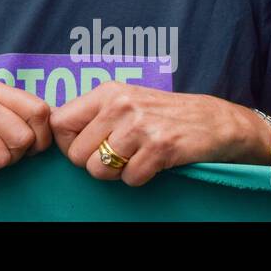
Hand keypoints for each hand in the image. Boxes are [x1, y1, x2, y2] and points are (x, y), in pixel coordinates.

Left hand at [50, 81, 267, 185]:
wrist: (215, 121)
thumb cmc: (164, 115)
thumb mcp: (126, 102)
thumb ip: (93, 115)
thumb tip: (55, 133)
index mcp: (107, 92)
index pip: (58, 122)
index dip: (67, 144)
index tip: (86, 148)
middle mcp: (120, 104)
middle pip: (76, 154)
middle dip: (94, 164)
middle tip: (118, 156)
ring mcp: (140, 125)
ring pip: (99, 169)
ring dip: (117, 173)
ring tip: (136, 158)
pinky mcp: (161, 146)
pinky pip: (130, 178)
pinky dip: (139, 178)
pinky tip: (153, 163)